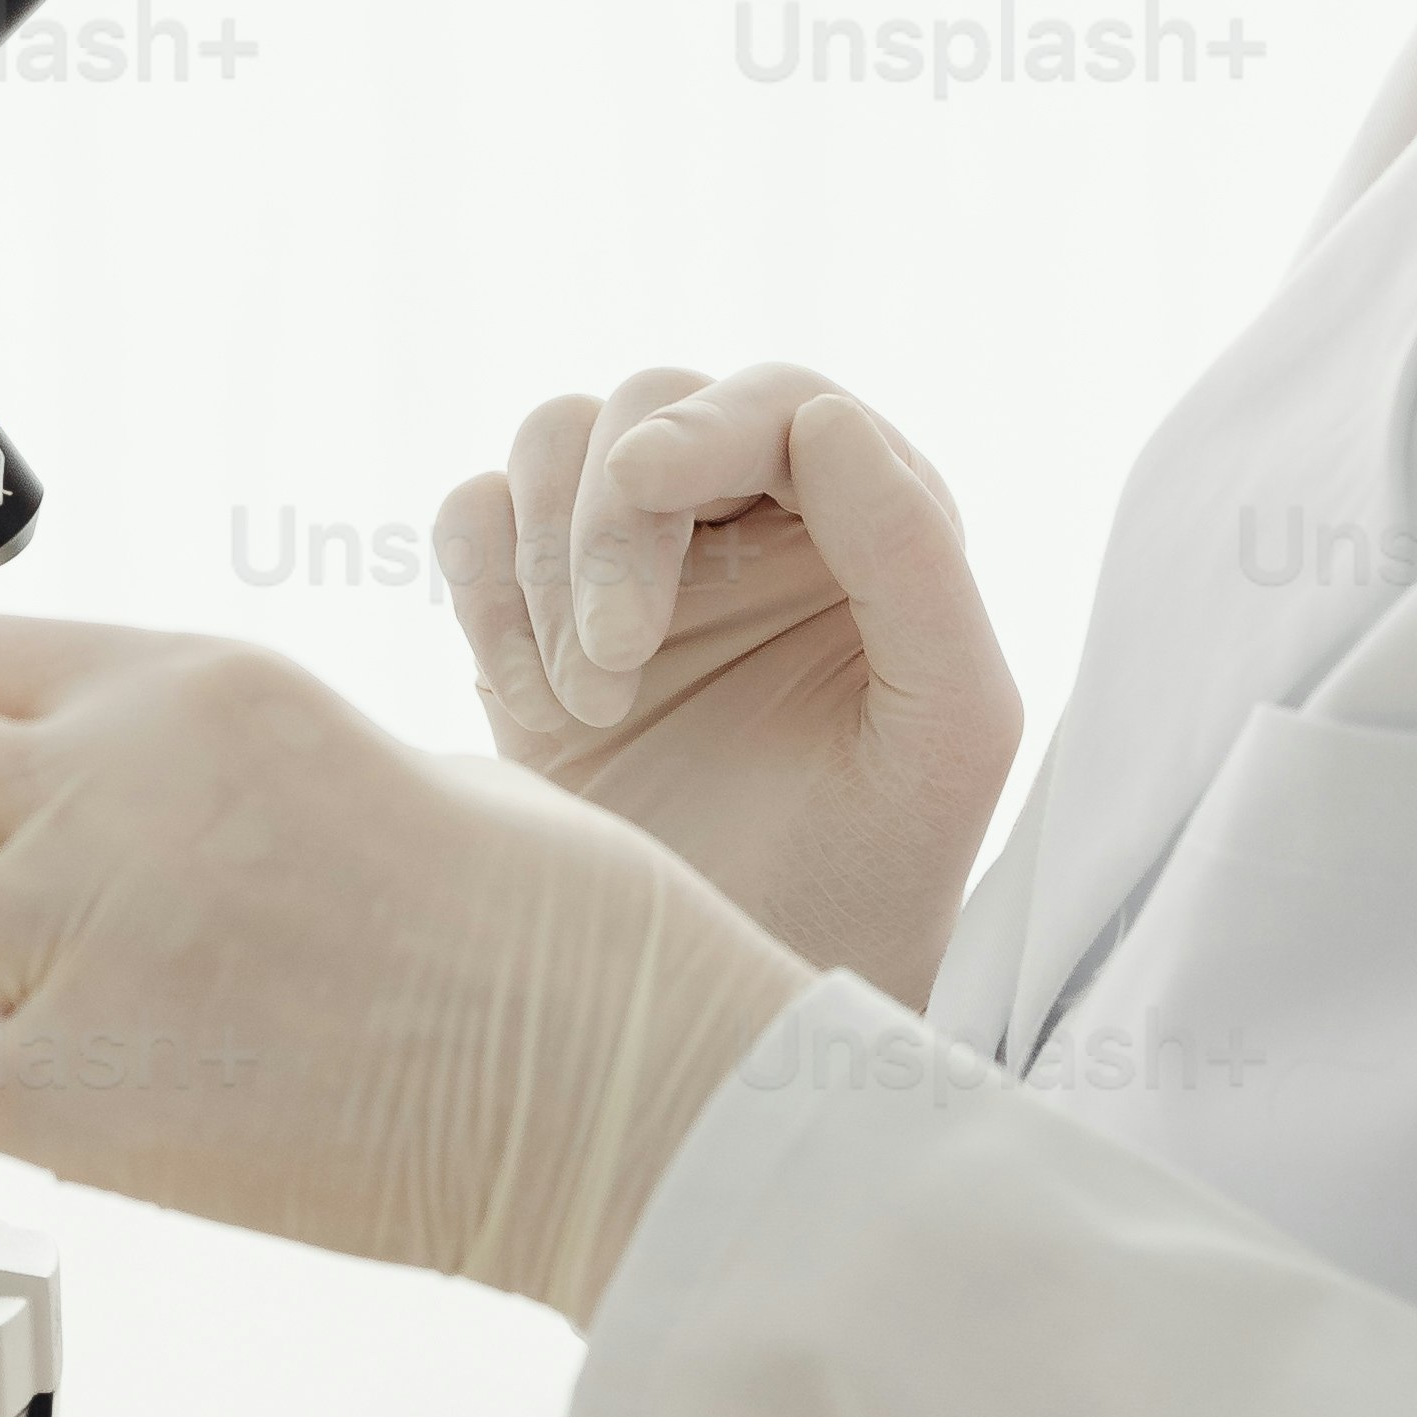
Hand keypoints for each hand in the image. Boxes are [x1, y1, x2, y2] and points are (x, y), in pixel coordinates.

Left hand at [0, 611, 805, 1326]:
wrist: (608, 1072)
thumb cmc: (534, 923)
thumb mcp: (346, 745)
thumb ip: (191, 756)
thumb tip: (88, 787)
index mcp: (192, 684)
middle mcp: (116, 783)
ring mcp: (86, 935)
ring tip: (21, 979)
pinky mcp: (79, 1094)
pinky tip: (65, 1076)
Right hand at [434, 358, 1021, 1003]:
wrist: (728, 1016)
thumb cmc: (866, 879)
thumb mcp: (945, 732)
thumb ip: (918, 565)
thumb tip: (826, 416)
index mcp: (867, 522)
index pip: (780, 401)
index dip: (706, 422)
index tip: (641, 483)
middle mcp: (749, 514)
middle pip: (649, 406)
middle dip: (614, 522)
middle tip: (615, 661)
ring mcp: (631, 556)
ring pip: (551, 437)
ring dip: (546, 558)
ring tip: (584, 702)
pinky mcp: (532, 611)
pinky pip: (470, 514)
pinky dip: (480, 587)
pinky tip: (530, 704)